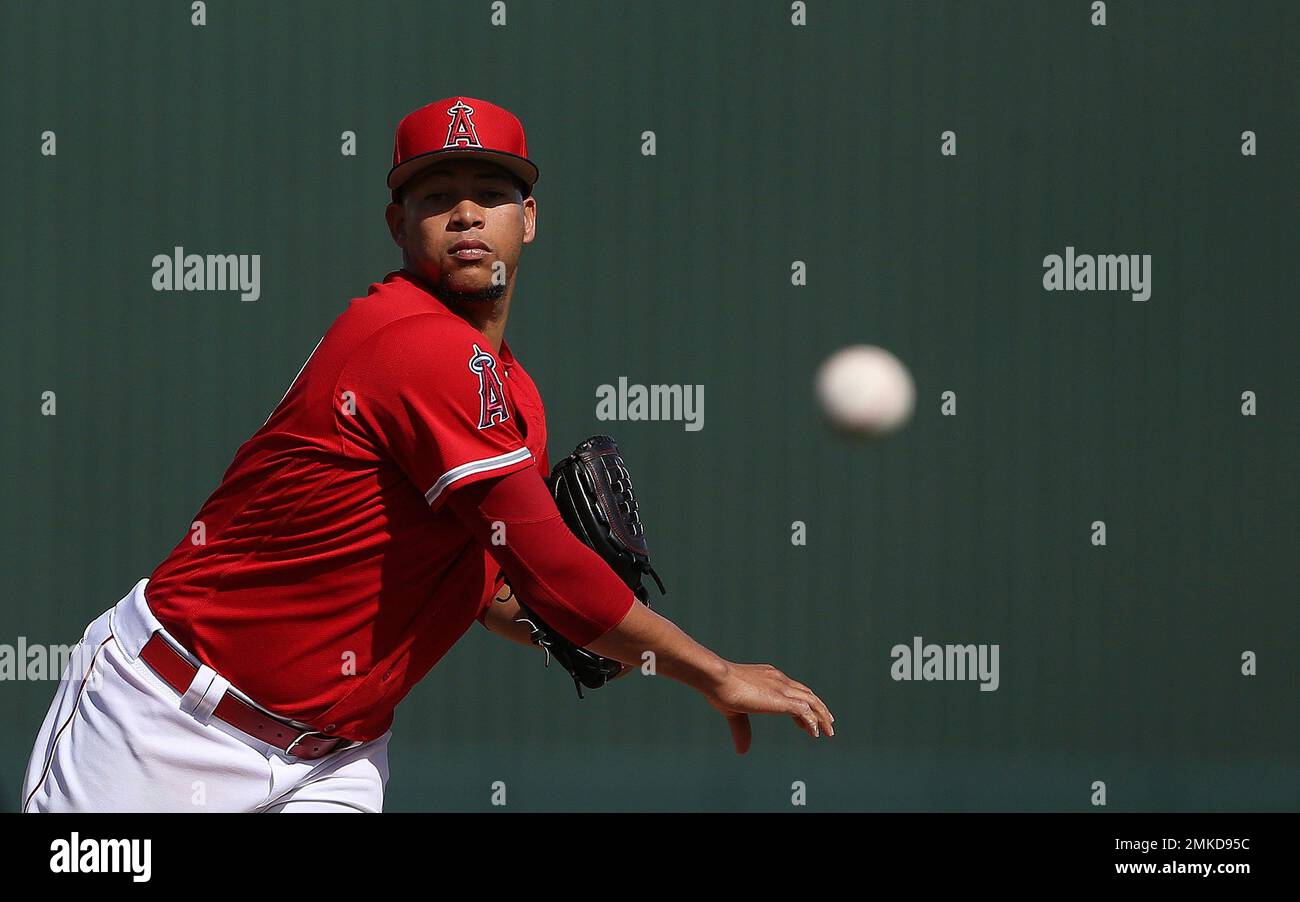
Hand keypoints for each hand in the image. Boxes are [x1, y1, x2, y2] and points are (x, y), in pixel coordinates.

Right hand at [701, 662, 834, 753]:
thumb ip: (742, 730)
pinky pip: (805, 711)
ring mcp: (782, 688)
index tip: (807, 716)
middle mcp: (779, 680)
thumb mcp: (734, 711)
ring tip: (828, 730)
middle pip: (807, 694)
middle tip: (828, 721)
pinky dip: (812, 722)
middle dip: (818, 708)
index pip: (793, 688)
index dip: (803, 703)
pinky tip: (815, 734)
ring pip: (811, 702)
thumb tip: (742, 751)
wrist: (718, 678)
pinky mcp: (781, 699)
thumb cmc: (721, 689)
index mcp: (769, 677)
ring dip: (821, 716)